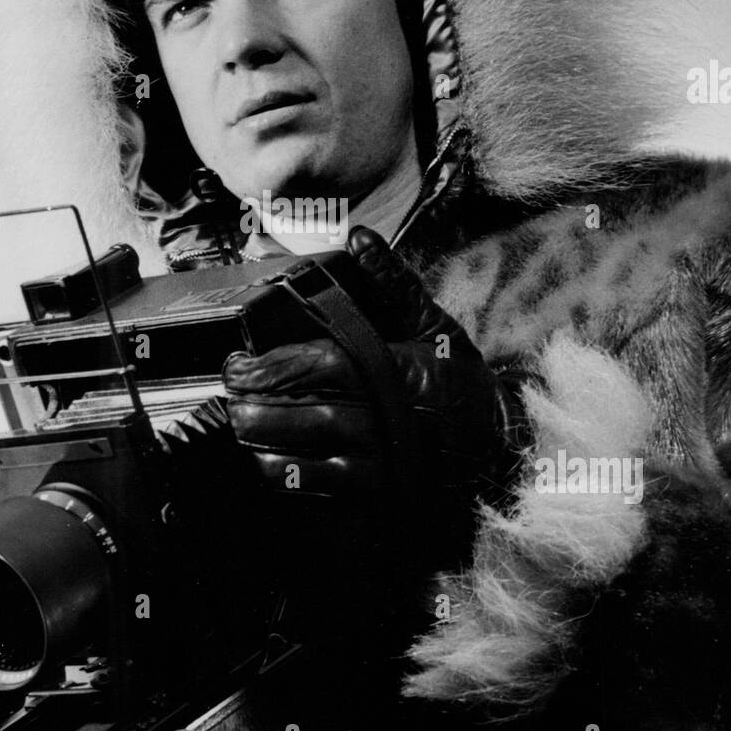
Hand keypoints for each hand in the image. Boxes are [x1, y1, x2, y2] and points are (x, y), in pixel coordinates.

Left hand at [222, 227, 519, 566]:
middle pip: (306, 410)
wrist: (500, 446)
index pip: (321, 365)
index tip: (237, 361)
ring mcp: (384, 459)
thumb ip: (392, 283)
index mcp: (398, 368)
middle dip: (256, 403)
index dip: (271, 366)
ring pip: (309, 452)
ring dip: (264, 439)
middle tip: (229, 393)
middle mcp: (389, 415)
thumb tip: (360, 237)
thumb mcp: (433, 325)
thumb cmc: (460, 380)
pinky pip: (323, 488)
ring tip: (239, 425)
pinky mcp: (380, 493)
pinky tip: (266, 461)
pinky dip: (288, 476)